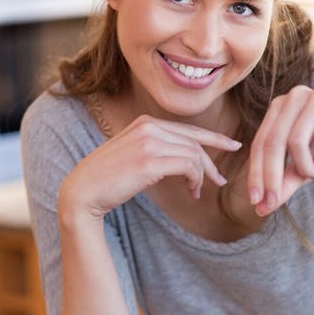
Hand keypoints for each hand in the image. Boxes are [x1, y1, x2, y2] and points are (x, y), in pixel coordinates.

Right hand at [59, 114, 241, 219]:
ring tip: (199, 191)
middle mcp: (148, 126)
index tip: (231, 146)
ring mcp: (149, 142)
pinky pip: (187, 165)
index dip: (212, 139)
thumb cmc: (107, 181)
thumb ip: (154, 151)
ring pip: (193, 154)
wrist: (83, 192)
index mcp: (144, 123)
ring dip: (202, 175)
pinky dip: (195, 179)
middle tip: (221, 178)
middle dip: (212, 159)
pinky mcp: (149, 160)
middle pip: (194, 141)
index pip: (187, 129)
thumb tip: (180, 161)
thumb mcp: (133, 157)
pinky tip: (192, 192)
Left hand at [247, 86, 313, 215]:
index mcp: (282, 106)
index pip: (260, 142)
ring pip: (296, 141)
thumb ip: (282, 184)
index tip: (256, 202)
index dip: (256, 174)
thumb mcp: (304, 170)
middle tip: (273, 201)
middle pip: (273, 141)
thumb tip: (261, 208)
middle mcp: (297, 96)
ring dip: (304, 168)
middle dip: (271, 177)